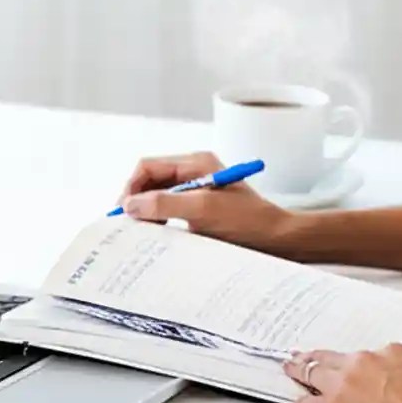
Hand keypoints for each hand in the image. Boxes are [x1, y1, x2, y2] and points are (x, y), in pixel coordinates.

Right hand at [118, 152, 295, 253]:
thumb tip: (130, 205)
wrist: (278, 239)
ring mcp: (198, 189)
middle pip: (151, 181)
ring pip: (158, 196)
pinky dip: (160, 220)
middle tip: (130, 225)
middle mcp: (194, 172)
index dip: (132, 187)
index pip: (149, 167)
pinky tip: (161, 235)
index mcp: (195, 163)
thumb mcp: (203, 211)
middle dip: (137, 200)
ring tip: (144, 231)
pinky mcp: (201, 208)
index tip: (124, 212)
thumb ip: (165, 204)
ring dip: (148, 212)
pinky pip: (170, 210)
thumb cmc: (247, 222)